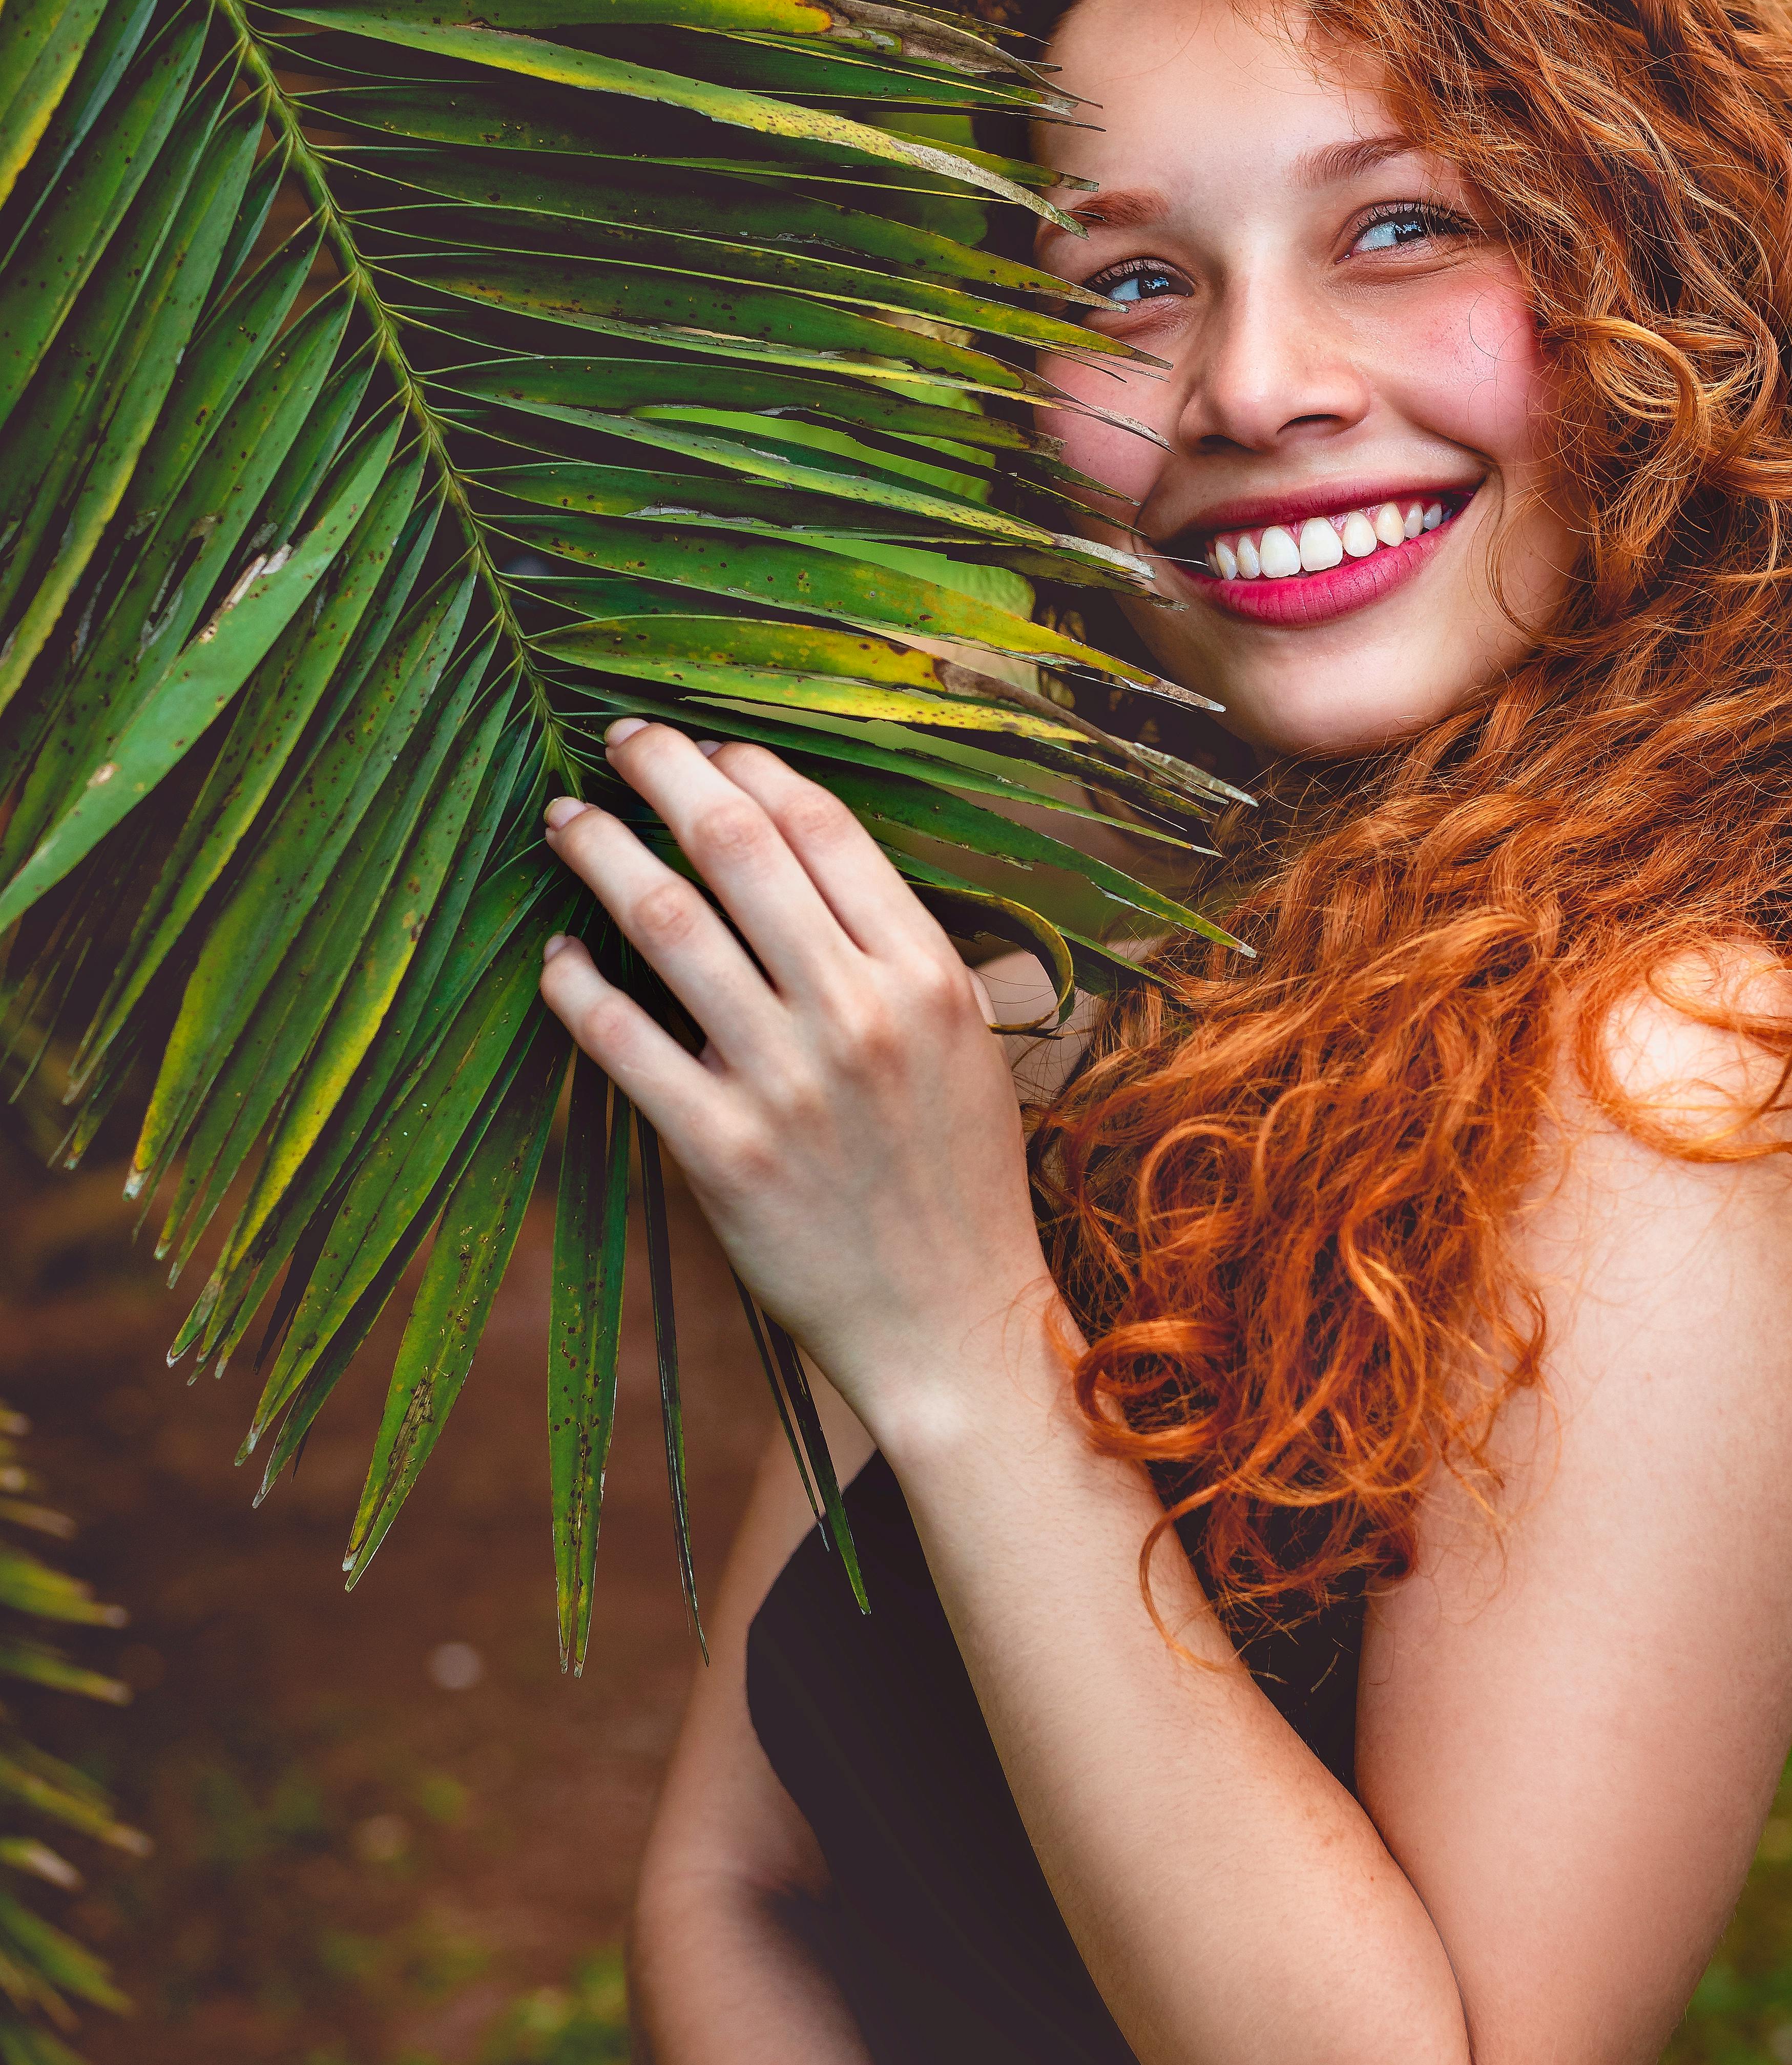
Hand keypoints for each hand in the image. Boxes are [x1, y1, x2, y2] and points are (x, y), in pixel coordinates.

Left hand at [538, 725, 1054, 1440]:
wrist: (952, 1323)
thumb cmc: (955, 1179)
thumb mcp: (963, 1043)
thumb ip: (894, 952)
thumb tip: (800, 850)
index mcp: (927, 976)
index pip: (822, 827)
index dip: (748, 769)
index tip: (706, 749)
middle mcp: (859, 1015)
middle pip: (737, 848)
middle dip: (662, 773)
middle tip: (618, 741)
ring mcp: (786, 1084)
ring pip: (666, 923)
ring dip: (601, 853)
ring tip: (565, 821)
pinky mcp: (721, 1153)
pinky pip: (621, 1038)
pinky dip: (574, 982)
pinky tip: (555, 955)